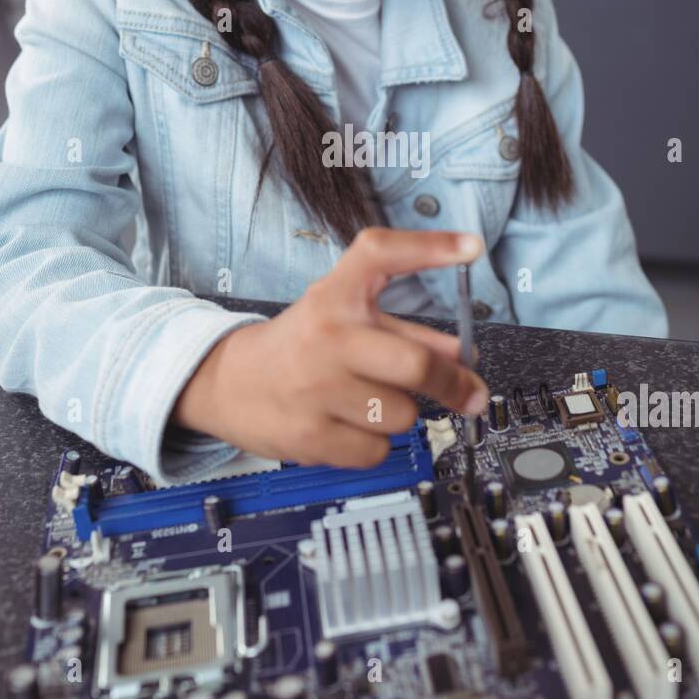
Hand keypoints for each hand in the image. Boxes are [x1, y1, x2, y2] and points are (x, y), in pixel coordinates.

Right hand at [172, 226, 488, 466]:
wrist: (227, 385)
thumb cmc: (300, 348)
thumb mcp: (344, 322)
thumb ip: (403, 332)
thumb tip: (464, 357)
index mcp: (333, 297)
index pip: (381, 254)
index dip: (429, 247)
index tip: (470, 247)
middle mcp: (326, 337)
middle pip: (416, 364)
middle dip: (453, 383)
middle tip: (470, 392)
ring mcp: (315, 389)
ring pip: (402, 415)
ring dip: (399, 414)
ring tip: (368, 401)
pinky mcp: (310, 436)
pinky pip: (378, 450)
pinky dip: (374, 444)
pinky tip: (348, 425)